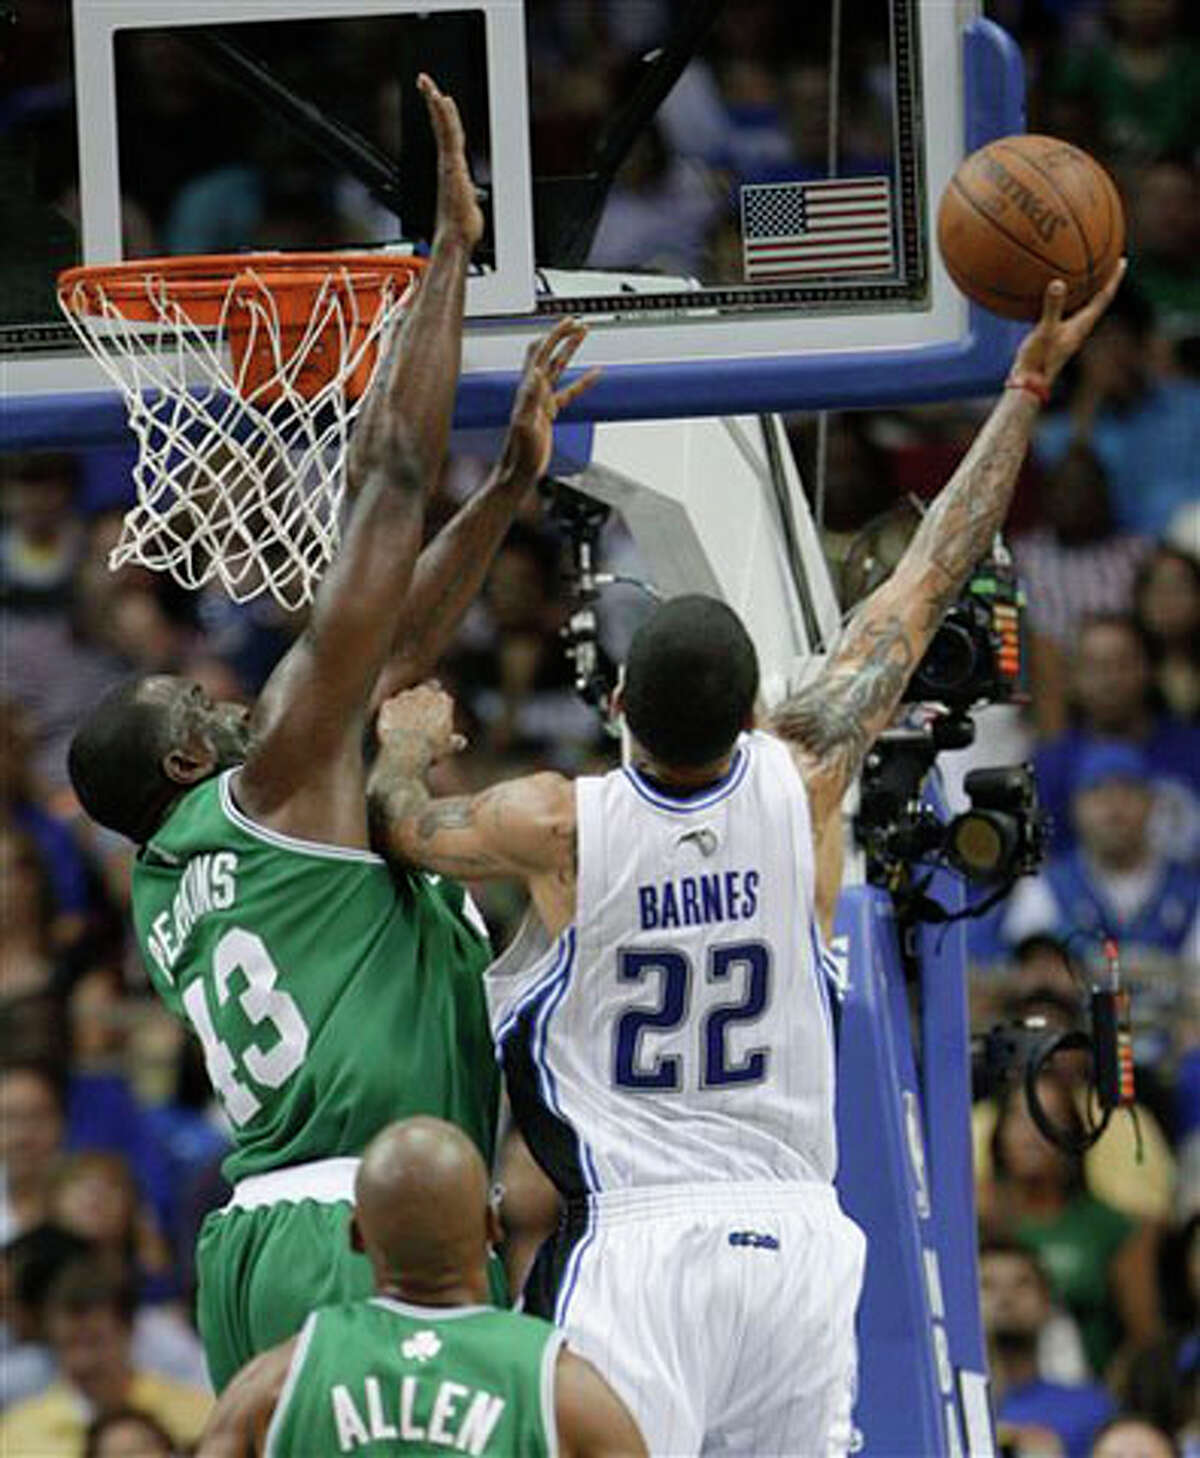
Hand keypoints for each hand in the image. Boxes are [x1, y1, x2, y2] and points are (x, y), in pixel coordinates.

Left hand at [376, 680, 465, 772]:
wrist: (406, 750)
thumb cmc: (431, 749)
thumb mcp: (447, 747)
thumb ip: (454, 742)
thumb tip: (461, 741)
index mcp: (443, 700)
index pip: (442, 697)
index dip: (438, 707)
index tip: (435, 717)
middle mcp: (424, 693)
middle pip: (424, 691)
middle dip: (422, 700)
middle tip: (419, 716)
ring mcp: (405, 697)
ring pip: (405, 697)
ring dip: (405, 706)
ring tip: (405, 725)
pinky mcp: (389, 703)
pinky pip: (390, 706)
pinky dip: (390, 714)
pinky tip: (392, 727)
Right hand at [418, 73, 483, 249]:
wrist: (457, 238)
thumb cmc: (461, 229)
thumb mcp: (470, 209)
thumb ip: (470, 201)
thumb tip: (474, 205)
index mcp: (452, 169)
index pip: (447, 135)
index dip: (442, 115)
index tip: (437, 96)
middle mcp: (448, 163)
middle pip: (441, 125)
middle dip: (432, 101)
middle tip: (424, 81)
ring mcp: (449, 163)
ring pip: (443, 126)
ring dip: (436, 103)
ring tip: (428, 84)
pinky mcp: (451, 165)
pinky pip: (447, 135)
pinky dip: (443, 116)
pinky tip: (443, 101)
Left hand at [498, 319, 601, 485]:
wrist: (518, 472)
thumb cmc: (519, 453)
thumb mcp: (525, 425)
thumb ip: (530, 399)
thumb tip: (537, 372)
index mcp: (528, 390)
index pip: (541, 354)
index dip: (554, 336)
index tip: (569, 323)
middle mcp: (533, 391)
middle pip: (549, 354)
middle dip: (563, 335)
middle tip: (579, 323)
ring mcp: (541, 400)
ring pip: (558, 368)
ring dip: (570, 349)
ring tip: (584, 334)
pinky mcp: (549, 413)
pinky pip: (569, 392)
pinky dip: (583, 381)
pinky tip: (595, 374)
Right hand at [1010, 259, 1126, 391]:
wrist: (1028, 387)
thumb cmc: (1039, 361)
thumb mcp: (1045, 331)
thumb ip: (1052, 307)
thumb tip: (1058, 283)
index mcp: (1082, 325)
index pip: (1103, 297)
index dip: (1113, 278)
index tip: (1122, 260)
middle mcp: (1078, 329)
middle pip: (1096, 300)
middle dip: (1102, 280)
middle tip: (1109, 262)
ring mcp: (1065, 335)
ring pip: (1079, 307)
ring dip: (1082, 291)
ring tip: (1082, 275)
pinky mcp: (1052, 339)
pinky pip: (1059, 313)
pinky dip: (1058, 301)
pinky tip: (1046, 295)